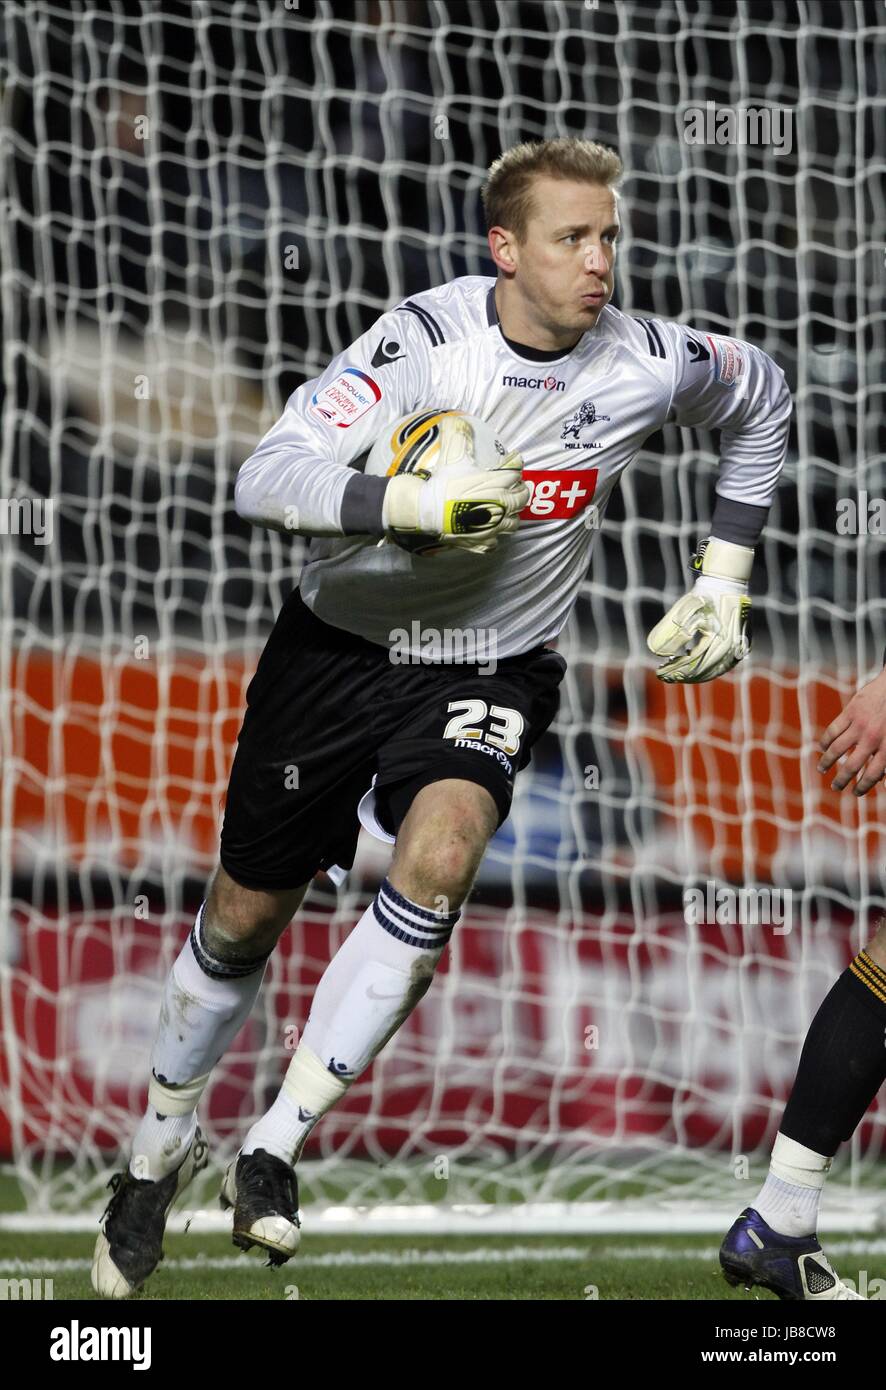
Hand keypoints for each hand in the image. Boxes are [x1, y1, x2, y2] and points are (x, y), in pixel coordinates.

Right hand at [382, 416, 527, 550]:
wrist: (425, 510)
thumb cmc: (442, 483)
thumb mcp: (451, 454)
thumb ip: (458, 434)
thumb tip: (456, 419)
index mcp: (499, 483)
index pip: (517, 473)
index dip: (515, 466)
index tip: (513, 463)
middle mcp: (501, 505)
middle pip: (522, 498)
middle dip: (520, 491)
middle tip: (514, 487)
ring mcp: (492, 527)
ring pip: (513, 523)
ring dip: (511, 515)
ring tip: (505, 510)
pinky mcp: (480, 542)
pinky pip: (494, 542)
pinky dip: (493, 537)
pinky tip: (488, 530)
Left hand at [647, 537, 752, 682]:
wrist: (727, 583)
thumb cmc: (704, 596)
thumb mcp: (684, 611)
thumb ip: (671, 632)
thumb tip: (658, 652)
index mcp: (720, 639)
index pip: (693, 663)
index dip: (675, 670)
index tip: (659, 673)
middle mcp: (733, 647)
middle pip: (704, 670)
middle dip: (682, 675)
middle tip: (664, 676)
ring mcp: (740, 648)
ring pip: (714, 670)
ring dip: (695, 675)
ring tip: (676, 674)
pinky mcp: (742, 646)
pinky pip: (724, 664)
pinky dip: (708, 669)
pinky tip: (693, 668)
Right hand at [818, 667, 885, 794]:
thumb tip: (884, 783)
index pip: (873, 774)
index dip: (863, 787)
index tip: (856, 792)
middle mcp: (873, 738)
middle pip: (852, 766)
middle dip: (842, 780)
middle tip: (836, 787)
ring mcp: (860, 724)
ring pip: (837, 749)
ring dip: (827, 762)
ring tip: (822, 769)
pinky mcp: (851, 711)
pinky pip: (833, 730)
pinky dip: (825, 741)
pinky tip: (822, 748)